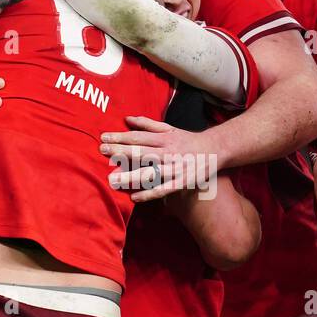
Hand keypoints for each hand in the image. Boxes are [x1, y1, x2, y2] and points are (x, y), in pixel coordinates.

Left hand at [100, 115, 217, 201]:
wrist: (215, 149)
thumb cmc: (188, 140)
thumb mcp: (169, 128)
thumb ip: (148, 124)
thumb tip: (127, 118)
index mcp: (164, 139)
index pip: (138, 138)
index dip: (120, 137)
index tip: (103, 138)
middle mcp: (168, 153)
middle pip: (141, 153)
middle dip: (120, 152)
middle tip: (102, 152)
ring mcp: (174, 168)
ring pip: (150, 173)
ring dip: (131, 176)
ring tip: (113, 179)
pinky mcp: (181, 182)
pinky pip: (163, 189)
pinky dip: (149, 194)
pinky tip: (135, 197)